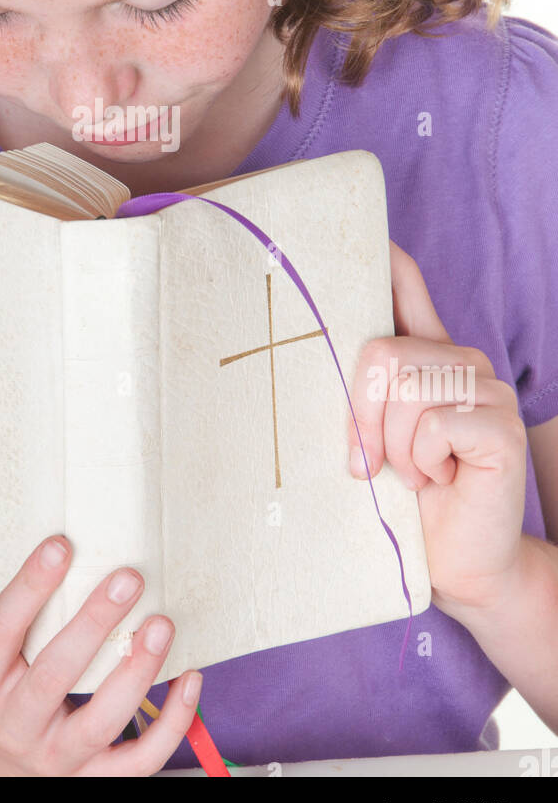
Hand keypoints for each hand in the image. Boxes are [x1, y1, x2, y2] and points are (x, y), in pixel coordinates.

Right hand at [0, 535, 201, 775]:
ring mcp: (52, 760)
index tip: (62, 545)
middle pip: (53, 674)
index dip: (30, 587)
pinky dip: (171, 724)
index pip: (0, 630)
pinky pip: (137, 763)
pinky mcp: (88, 780)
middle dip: (94, 623)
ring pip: (99, 723)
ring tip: (161, 625)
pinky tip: (190, 680)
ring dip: (136, 672)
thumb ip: (29, 616)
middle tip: (129, 579)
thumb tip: (79, 548)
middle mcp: (12, 726)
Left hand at [347, 241, 527, 616]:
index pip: (405, 285)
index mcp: (425, 355)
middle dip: (363, 418)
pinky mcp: (501, 426)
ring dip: (393, 448)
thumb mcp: (368, 438)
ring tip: (414, 472)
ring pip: (406, 391)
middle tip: (375, 461)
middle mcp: (461, 359)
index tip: (359, 237)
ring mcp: (488, 389)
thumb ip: (353, 393)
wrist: (457, 566)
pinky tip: (441, 479)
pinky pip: (435, 424)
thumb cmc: (404, 502)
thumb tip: (302, 345)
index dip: (382, 260)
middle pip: (381, 354)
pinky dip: (423, 461)